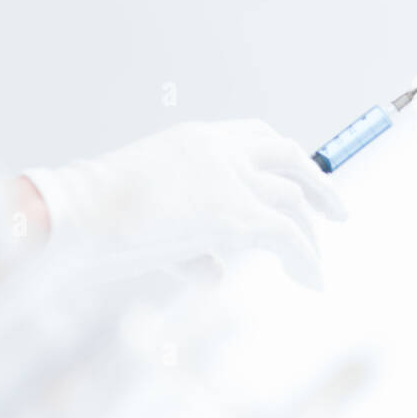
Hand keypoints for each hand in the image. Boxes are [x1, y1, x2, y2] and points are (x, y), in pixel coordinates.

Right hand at [20, 118, 346, 289]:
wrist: (78, 216)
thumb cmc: (98, 218)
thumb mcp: (149, 215)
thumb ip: (190, 238)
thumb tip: (215, 270)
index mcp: (196, 139)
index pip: (254, 136)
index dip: (281, 159)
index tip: (297, 179)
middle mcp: (220, 150)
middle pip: (288, 156)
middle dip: (318, 183)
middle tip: (338, 211)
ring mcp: (230, 179)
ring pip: (293, 200)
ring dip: (311, 235)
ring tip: (316, 265)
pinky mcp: (235, 215)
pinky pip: (288, 237)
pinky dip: (307, 259)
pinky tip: (312, 281)